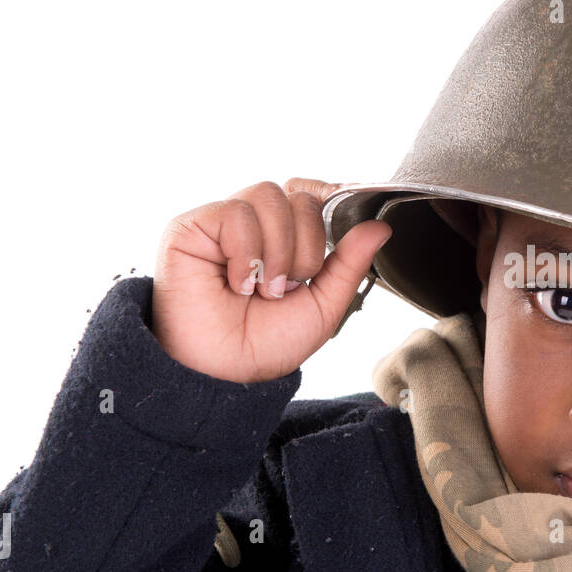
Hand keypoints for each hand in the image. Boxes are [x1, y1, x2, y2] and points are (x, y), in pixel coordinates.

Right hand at [152, 178, 390, 382]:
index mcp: (282, 239)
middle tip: (282, 289)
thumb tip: (380, 226)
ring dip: (276, 253)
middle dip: (303, 252)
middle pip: (299, 199)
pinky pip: (237, 213)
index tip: (330, 236)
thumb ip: (350, 264)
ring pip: (270, 197)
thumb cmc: (266, 344)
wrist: (226, 373)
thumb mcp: (323, 305)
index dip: (325, 206)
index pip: (311, 197)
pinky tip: (235, 283)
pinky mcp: (191, 227)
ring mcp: (221, 223)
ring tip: (259, 289)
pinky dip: (245, 254)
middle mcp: (253, 225)